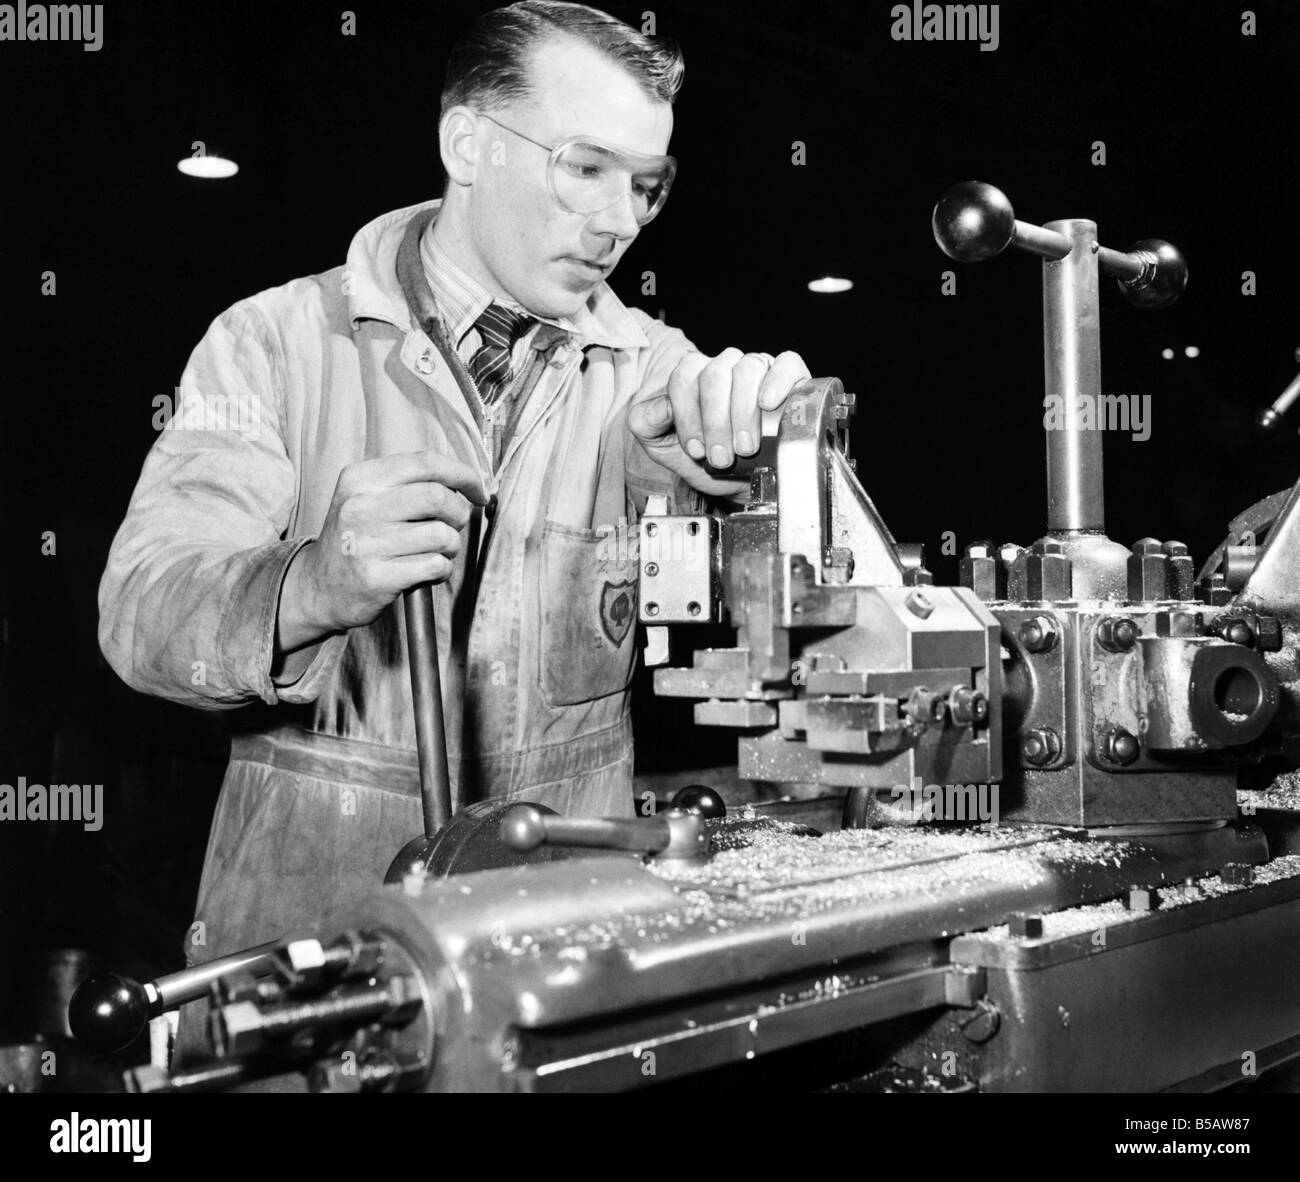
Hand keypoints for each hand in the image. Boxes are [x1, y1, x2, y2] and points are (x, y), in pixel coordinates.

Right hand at [278, 450, 486, 649]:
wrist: (319, 587)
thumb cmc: (357, 539)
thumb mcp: (369, 498)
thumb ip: (410, 483)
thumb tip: (466, 482)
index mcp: (361, 479)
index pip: (427, 462)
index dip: (463, 474)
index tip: (478, 490)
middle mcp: (359, 506)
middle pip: (438, 496)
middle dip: (459, 513)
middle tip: (453, 525)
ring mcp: (366, 543)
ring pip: (441, 535)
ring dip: (451, 546)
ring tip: (435, 551)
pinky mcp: (376, 577)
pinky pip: (435, 566)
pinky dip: (442, 569)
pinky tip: (426, 571)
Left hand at [627, 348, 810, 494]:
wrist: (743, 483)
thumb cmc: (705, 460)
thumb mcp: (664, 447)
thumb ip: (647, 424)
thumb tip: (661, 408)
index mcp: (692, 375)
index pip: (684, 377)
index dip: (688, 415)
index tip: (695, 449)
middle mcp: (724, 365)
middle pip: (714, 375)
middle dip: (715, 422)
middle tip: (720, 457)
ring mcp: (757, 367)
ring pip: (747, 370)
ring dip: (743, 413)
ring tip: (745, 447)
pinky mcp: (789, 374)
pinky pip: (785, 363)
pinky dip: (777, 381)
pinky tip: (768, 403)